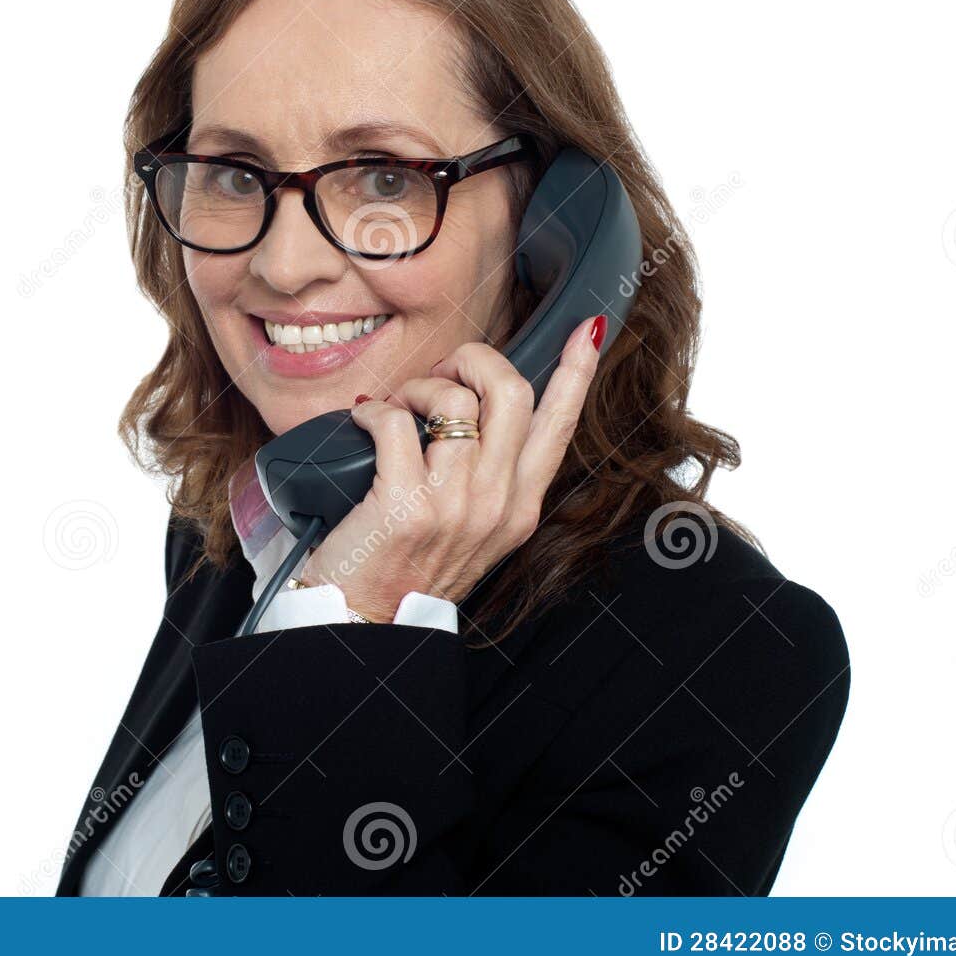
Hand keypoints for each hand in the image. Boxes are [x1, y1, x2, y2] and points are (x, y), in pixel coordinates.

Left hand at [303, 315, 604, 621]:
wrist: (366, 625)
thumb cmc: (407, 567)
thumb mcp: (470, 528)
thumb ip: (486, 477)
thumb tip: (474, 406)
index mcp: (520, 507)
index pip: (560, 426)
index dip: (578, 372)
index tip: (591, 330)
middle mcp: (498, 505)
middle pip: (512, 392)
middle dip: (470, 360)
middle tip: (437, 376)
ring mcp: (457, 507)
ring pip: (455, 400)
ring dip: (416, 388)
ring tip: (395, 409)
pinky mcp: (408, 506)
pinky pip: (397, 422)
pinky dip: (375, 411)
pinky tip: (363, 423)